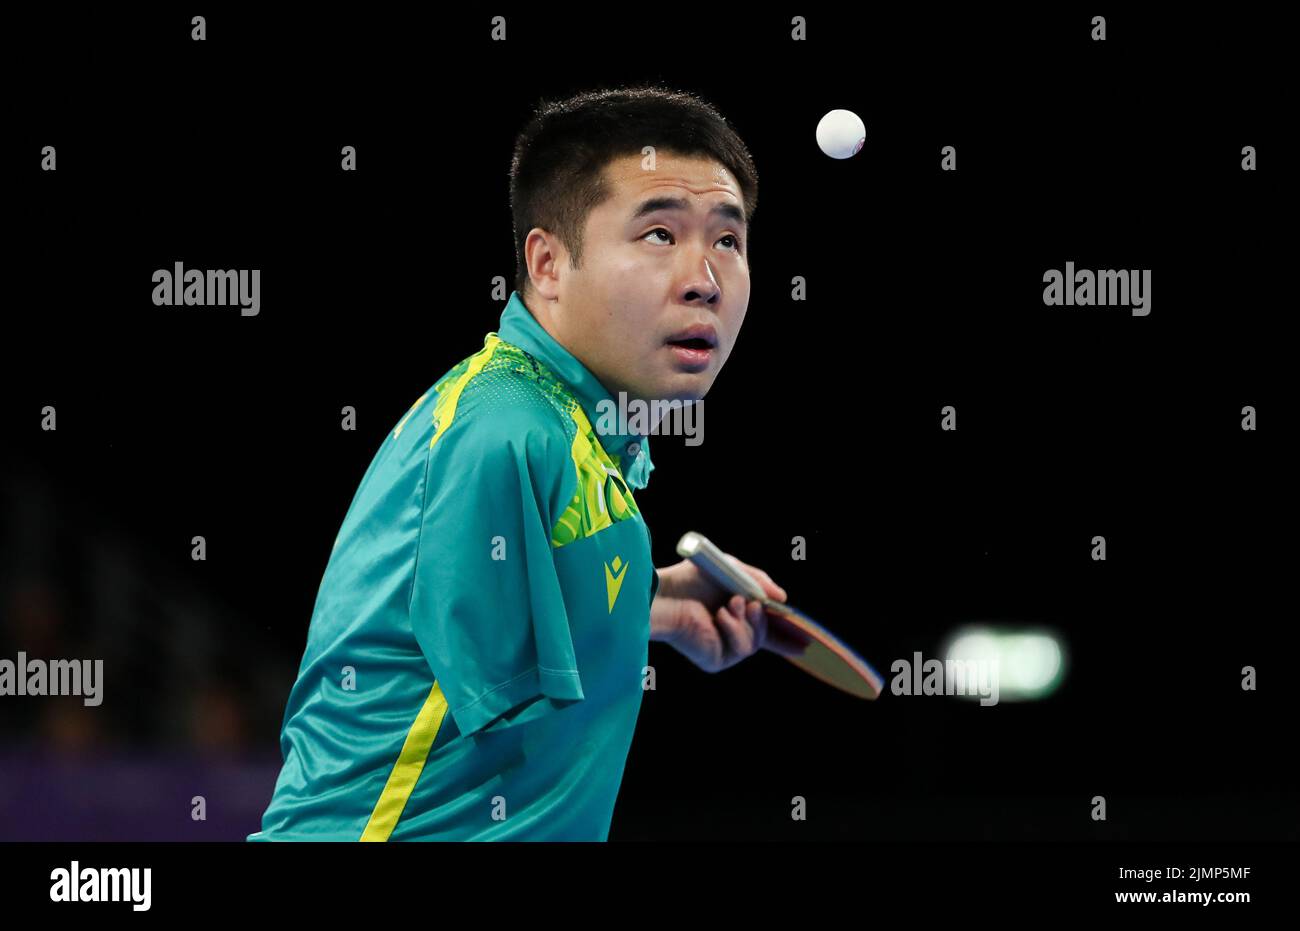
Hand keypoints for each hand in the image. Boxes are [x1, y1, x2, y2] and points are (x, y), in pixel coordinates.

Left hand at [650, 555, 806, 672]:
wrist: (667, 594)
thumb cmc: (693, 579)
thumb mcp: (735, 571)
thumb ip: (760, 582)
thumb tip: (783, 600)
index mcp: (734, 612)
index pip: (765, 626)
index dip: (786, 632)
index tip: (807, 638)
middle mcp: (729, 632)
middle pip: (767, 641)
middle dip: (784, 638)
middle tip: (801, 635)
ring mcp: (723, 648)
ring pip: (758, 641)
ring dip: (750, 619)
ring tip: (732, 603)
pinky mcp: (715, 660)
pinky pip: (743, 648)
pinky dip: (735, 629)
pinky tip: (720, 616)